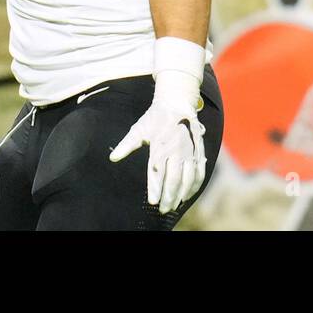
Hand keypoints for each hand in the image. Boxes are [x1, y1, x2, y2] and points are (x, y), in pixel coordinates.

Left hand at [109, 70, 205, 214]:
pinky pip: (199, 171)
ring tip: (174, 205)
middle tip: (163, 209)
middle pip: (173, 179)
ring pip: (188, 178)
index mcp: (160, 145)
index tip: (152, 201)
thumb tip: (113, 158)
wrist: (177, 103)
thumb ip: (127, 145)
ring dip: (182, 194)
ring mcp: (189, 150)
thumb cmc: (155, 118)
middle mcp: (176, 149)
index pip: (157, 172)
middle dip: (169, 197)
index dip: (155, 188)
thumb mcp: (139, 129)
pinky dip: (195, 185)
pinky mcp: (198, 150)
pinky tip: (188, 195)